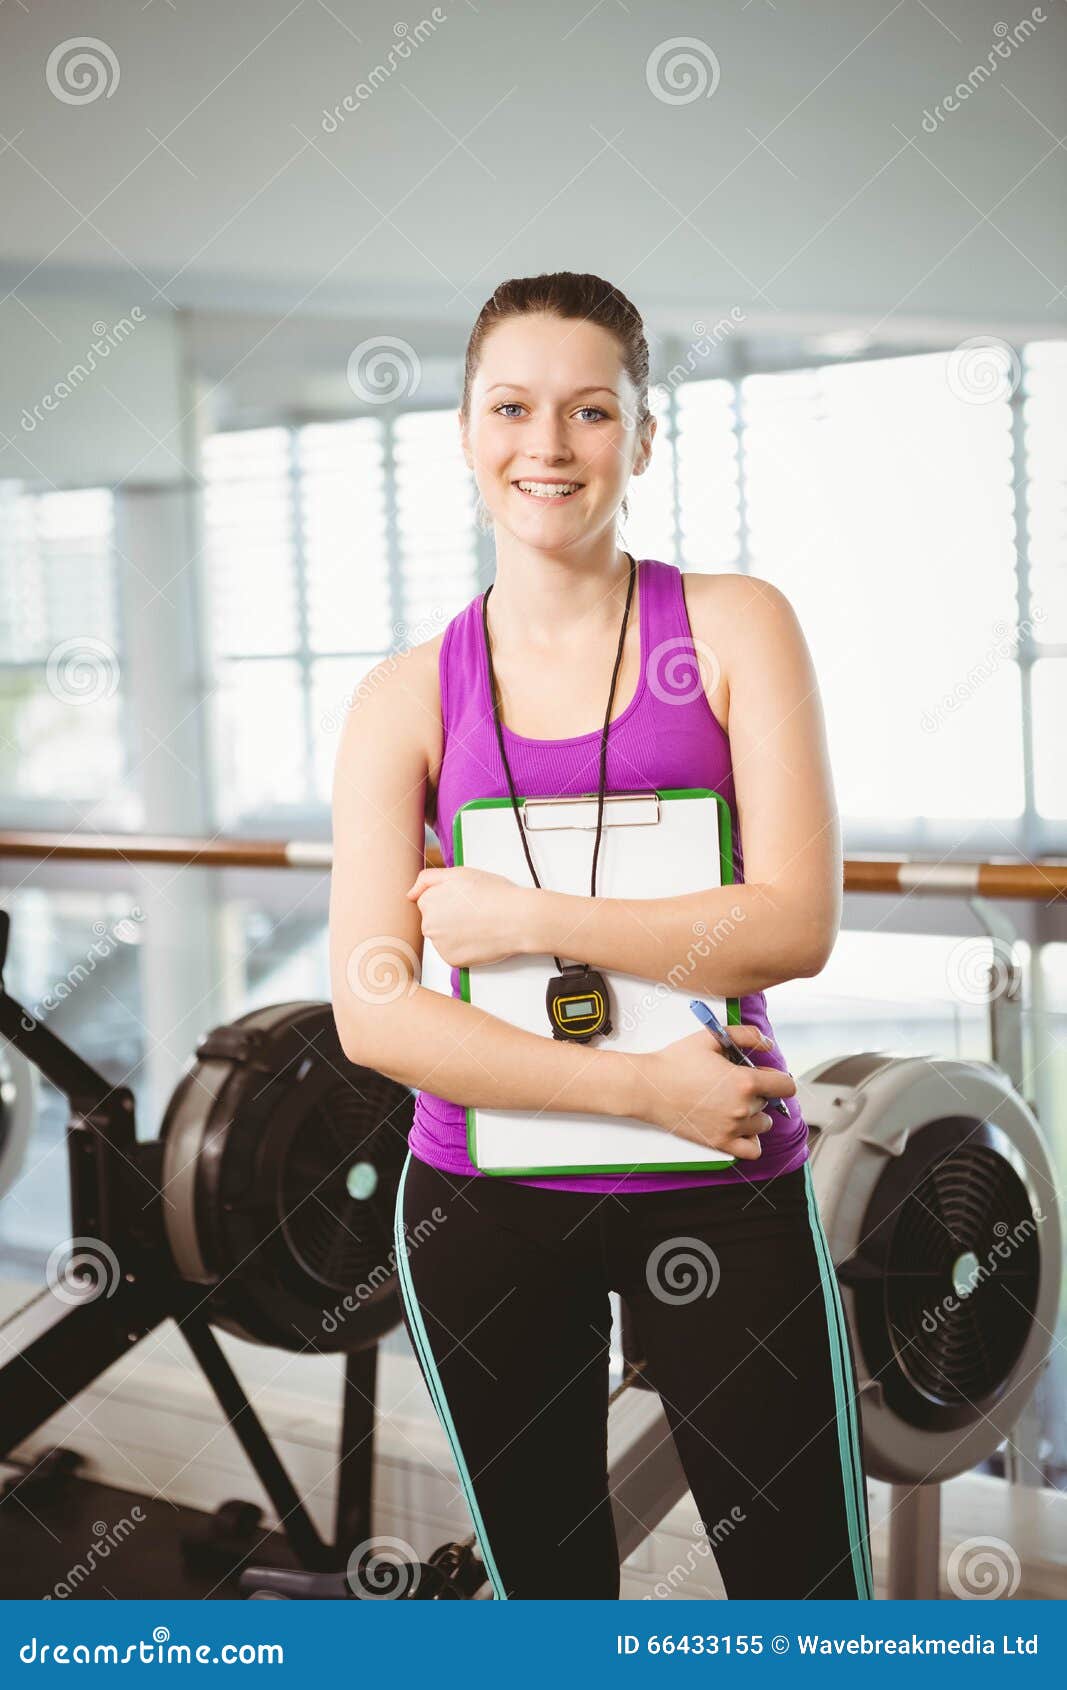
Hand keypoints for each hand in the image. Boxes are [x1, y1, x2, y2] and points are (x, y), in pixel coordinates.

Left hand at [406, 866, 532, 966]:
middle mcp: (428, 926)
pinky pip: (453, 952)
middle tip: (474, 910)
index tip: (465, 898)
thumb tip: (409, 894)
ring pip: (443, 937)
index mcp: (427, 902)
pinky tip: (479, 937)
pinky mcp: (452, 961)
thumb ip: (427, 878)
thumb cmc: (493, 893)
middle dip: (449, 915)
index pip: (427, 901)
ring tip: (479, 924)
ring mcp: (440, 946)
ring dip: (455, 932)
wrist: (517, 919)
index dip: (448, 897)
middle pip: (433, 920)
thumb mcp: (459, 873)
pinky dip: (463, 947)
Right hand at [638, 1024, 796, 1160]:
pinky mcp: (719, 1143)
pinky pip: (752, 1150)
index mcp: (745, 1082)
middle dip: (759, 1092)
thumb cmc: (676, 1061)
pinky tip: (740, 1127)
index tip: (764, 1075)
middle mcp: (743, 1108)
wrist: (649, 1087)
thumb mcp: (711, 1038)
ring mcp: (732, 1128)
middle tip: (734, 1084)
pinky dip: (752, 1139)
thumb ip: (746, 1036)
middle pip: (770, 1103)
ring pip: (763, 1124)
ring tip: (734, 1103)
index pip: (785, 1086)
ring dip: (755, 1114)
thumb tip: (769, 1045)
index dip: (777, 1078)